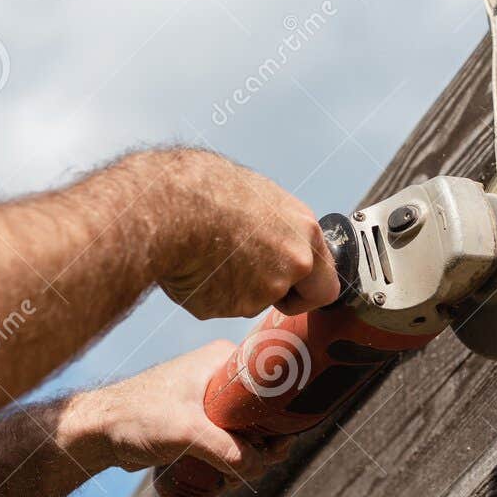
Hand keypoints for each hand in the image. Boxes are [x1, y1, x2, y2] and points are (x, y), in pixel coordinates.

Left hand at [61, 343, 287, 484]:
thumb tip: (259, 468)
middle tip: (253, 466)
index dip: (282, 416)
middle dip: (264, 444)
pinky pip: (232, 439)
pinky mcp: (203, 420)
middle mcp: (223, 375)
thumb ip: (227, 450)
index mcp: (225, 360)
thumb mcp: (188, 432)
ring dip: (248, 457)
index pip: (274, 383)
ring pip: (250, 430)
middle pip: (265, 412)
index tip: (277, 443)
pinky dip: (234, 459)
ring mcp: (214, 398)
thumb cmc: (137, 416)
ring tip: (234, 476)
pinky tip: (226, 476)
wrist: (100, 431)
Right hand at [147, 149, 340, 318]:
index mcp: (304, 232)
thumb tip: (273, 236)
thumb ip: (278, 228)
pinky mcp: (230, 307)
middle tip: (255, 281)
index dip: (308, 285)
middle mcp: (293, 264)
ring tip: (208, 251)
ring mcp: (263, 290)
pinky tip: (195, 264)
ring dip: (235, 286)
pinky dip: (209, 291)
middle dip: (286, 300)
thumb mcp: (259, 198)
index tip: (296, 286)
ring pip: (252, 300)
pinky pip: (220, 304)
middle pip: (301, 300)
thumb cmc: (207, 190)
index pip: (327, 280)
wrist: (170, 208)